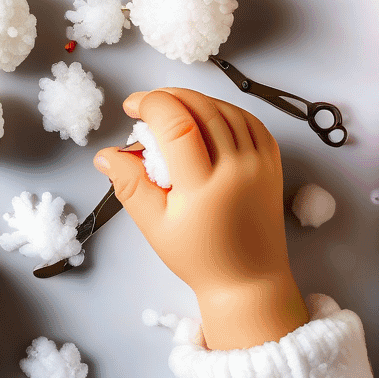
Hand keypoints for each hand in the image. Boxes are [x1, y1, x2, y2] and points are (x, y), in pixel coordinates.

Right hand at [94, 89, 308, 350]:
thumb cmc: (198, 257)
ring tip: (171, 109)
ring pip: (226, 110)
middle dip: (169, 96)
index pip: (178, 125)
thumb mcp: (153, 225)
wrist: (249, 281)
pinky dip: (222, 109)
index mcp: (205, 187)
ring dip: (194, 100)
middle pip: (203, 109)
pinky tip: (204, 116)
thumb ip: (129, 185)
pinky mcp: (273, 164)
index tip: (131, 107)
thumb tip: (105, 154)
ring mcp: (260, 165)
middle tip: (146, 105)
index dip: (152, 104)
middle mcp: (238, 170)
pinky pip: (248, 120)